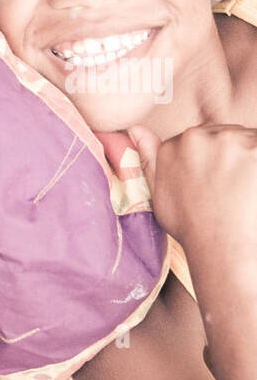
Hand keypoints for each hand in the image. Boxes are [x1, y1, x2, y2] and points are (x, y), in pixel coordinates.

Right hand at [132, 122, 256, 264]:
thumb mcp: (160, 196)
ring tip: (245, 190)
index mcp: (174, 146)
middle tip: (232, 188)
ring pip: (246, 140)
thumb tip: (135, 129)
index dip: (213, 160)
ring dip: (250, 160)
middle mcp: (198, 137)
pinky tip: (254, 187)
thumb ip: (148, 159)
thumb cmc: (194, 228)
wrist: (223, 250)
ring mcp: (229, 141)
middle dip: (231, 157)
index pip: (201, 139)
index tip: (218, 181)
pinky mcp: (256, 148)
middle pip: (223, 136)